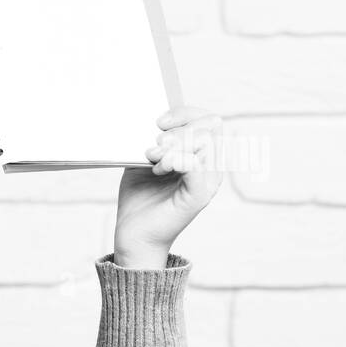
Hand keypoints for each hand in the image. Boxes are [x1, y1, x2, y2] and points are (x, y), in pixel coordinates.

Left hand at [113, 105, 224, 268]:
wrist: (134, 233)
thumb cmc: (139, 198)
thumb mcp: (144, 159)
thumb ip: (153, 139)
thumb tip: (152, 118)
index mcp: (201, 155)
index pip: (209, 120)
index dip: (185, 113)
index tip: (159, 121)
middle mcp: (211, 167)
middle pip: (211, 126)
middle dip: (179, 129)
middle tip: (154, 145)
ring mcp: (208, 181)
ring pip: (205, 142)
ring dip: (173, 145)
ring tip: (152, 160)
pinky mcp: (199, 196)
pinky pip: (195, 164)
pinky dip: (174, 160)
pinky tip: (158, 168)